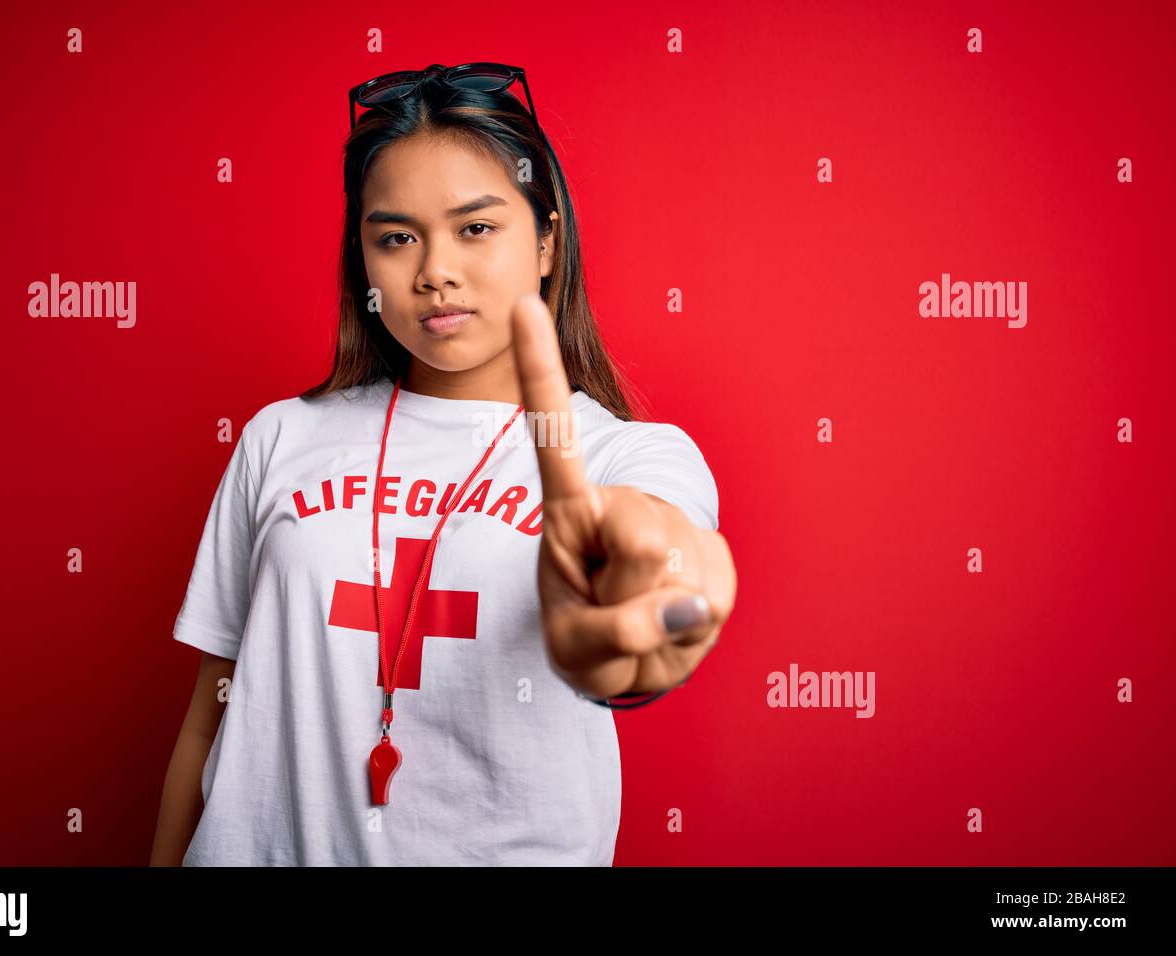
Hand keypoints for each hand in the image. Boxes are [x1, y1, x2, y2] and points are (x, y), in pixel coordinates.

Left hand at [510, 291, 736, 699]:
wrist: (632, 664)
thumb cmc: (585, 645)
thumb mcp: (578, 653)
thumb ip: (617, 633)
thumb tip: (687, 607)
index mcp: (569, 510)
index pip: (553, 435)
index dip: (540, 371)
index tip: (522, 302)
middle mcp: (620, 503)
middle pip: (642, 537)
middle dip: (631, 596)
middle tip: (615, 614)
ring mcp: (670, 523)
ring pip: (682, 575)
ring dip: (663, 623)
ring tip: (640, 621)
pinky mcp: (712, 550)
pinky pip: (715, 597)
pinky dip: (695, 628)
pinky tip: (675, 623)